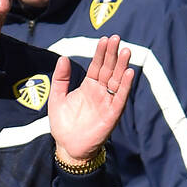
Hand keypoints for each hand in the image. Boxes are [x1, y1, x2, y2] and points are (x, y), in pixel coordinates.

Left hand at [48, 35, 133, 164]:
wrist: (68, 148)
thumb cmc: (63, 125)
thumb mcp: (57, 98)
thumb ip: (61, 78)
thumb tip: (63, 57)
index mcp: (88, 86)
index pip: (97, 66)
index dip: (101, 53)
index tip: (105, 39)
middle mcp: (100, 92)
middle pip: (109, 69)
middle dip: (113, 54)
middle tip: (117, 38)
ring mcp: (107, 102)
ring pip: (117, 81)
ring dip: (122, 66)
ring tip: (126, 51)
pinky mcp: (112, 114)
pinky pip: (120, 98)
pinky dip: (125, 86)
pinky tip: (129, 73)